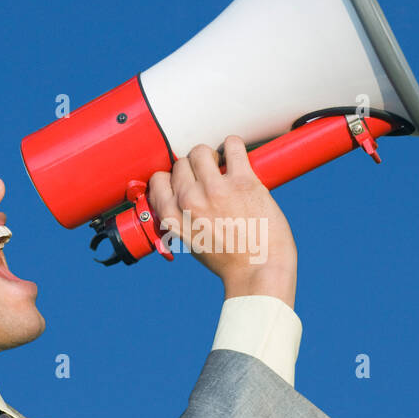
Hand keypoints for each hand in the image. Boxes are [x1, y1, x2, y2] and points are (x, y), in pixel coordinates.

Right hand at [147, 136, 296, 306]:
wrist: (260, 271)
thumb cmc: (230, 261)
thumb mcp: (192, 244)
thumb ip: (181, 220)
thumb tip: (179, 196)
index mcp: (174, 218)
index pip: (158, 181)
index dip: (172, 178)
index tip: (184, 181)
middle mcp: (190, 202)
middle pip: (181, 164)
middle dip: (195, 168)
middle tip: (210, 178)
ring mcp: (215, 190)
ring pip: (201, 151)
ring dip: (212, 155)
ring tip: (223, 166)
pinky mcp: (242, 182)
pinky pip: (232, 146)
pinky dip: (234, 146)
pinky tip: (238, 157)